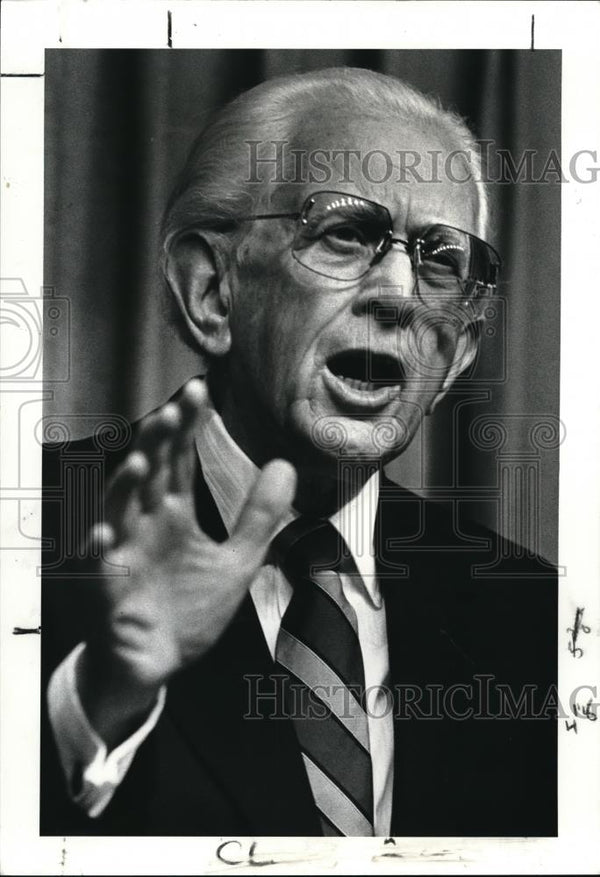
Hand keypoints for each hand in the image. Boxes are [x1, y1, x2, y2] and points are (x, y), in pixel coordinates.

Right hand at [78, 378, 295, 745]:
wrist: (158, 662)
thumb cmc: (189, 609)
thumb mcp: (236, 562)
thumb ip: (259, 516)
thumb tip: (286, 464)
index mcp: (173, 514)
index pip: (178, 461)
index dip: (187, 428)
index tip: (199, 392)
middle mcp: (145, 524)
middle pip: (149, 474)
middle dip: (158, 444)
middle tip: (173, 410)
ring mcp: (124, 552)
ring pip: (119, 509)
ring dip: (126, 485)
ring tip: (142, 459)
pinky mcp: (109, 587)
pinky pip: (100, 564)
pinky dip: (102, 547)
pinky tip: (110, 531)